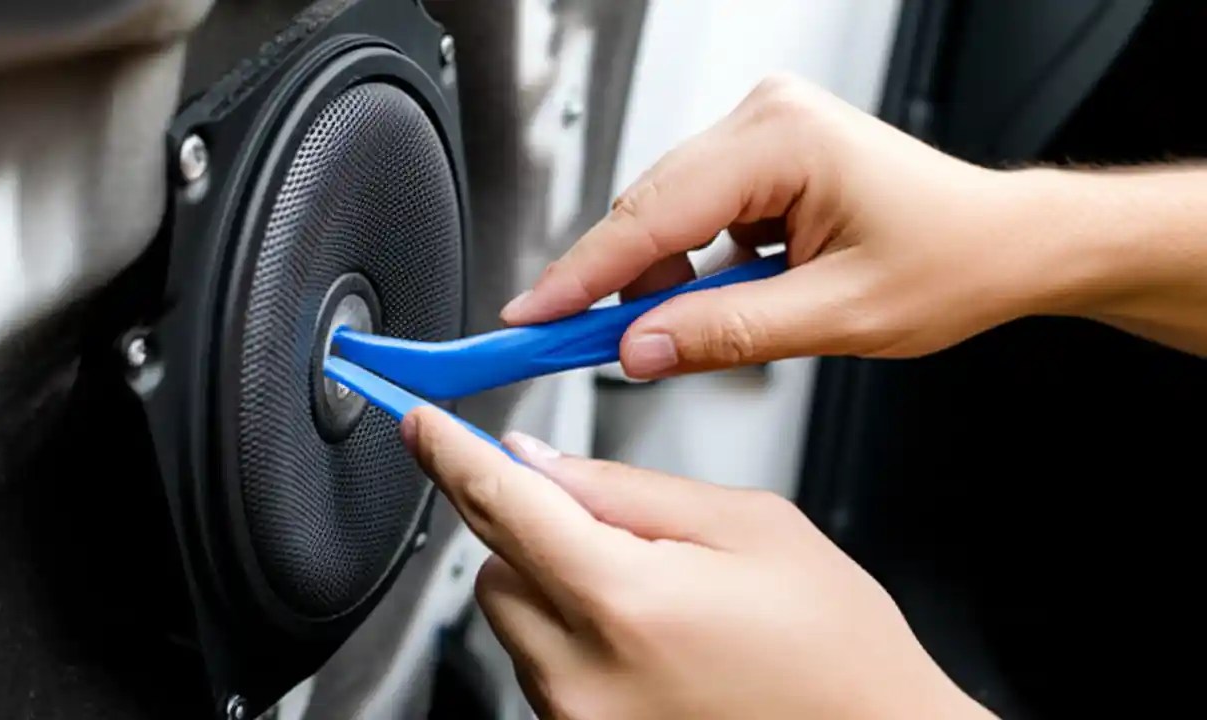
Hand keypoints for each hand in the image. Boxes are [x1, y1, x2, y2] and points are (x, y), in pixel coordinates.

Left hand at [403, 406, 991, 718]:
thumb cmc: (835, 652)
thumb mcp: (749, 527)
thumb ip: (629, 489)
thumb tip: (542, 462)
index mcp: (626, 601)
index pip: (500, 505)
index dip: (450, 452)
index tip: (419, 423)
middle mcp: (585, 676)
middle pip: (495, 566)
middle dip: (533, 527)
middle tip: (613, 523)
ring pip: (514, 618)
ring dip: (556, 583)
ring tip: (659, 596)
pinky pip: (543, 668)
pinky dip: (574, 635)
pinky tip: (652, 638)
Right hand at [498, 73, 1150, 375]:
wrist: (1005, 244)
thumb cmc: (953, 261)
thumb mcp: (834, 317)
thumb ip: (724, 333)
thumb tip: (638, 348)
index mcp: (782, 141)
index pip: (653, 216)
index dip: (582, 276)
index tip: (533, 317)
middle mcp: (764, 120)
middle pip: (647, 208)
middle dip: (607, 283)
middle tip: (563, 342)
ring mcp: (761, 133)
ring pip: (664, 212)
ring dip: (648, 279)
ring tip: (653, 335)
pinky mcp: (762, 159)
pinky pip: (693, 213)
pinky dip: (679, 265)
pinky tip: (687, 303)